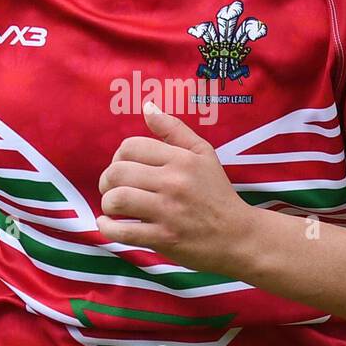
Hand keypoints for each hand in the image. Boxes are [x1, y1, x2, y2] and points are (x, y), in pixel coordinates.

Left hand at [96, 100, 252, 273]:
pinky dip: (107, 228)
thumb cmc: (217, 193)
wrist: (238, 236)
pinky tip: (108, 223)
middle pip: (118, 172)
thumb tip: (147, 107)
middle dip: (107, 180)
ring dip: (108, 203)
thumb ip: (174, 129)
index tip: (123, 167)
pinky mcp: (164, 238)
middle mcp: (174, 183)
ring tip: (113, 206)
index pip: (131, 147)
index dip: (119, 156)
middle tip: (112, 187)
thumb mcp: (203, 154)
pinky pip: (122, 232)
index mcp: (182, 160)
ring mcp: (169, 212)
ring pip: (118, 200)